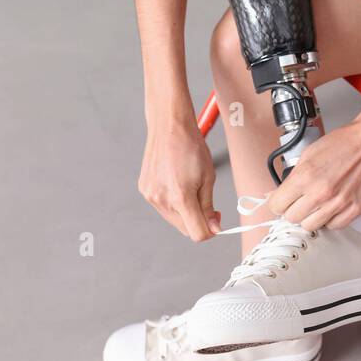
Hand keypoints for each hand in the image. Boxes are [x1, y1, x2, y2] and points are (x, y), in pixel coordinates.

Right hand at [138, 113, 220, 242]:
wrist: (169, 126)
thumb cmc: (191, 147)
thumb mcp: (208, 177)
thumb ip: (209, 207)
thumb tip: (213, 228)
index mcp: (181, 197)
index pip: (197, 233)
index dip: (210, 231)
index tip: (215, 221)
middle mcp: (162, 200)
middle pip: (185, 228)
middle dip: (198, 221)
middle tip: (207, 204)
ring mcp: (150, 195)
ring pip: (173, 219)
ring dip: (185, 212)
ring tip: (189, 187)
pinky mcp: (144, 190)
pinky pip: (162, 206)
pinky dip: (172, 202)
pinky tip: (176, 183)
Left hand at [265, 110, 360, 231]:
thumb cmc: (344, 142)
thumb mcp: (309, 152)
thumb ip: (294, 175)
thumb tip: (282, 192)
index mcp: (305, 177)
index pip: (276, 205)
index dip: (277, 202)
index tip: (281, 201)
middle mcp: (320, 193)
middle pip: (292, 218)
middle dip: (292, 209)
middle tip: (299, 201)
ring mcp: (338, 204)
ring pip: (311, 226)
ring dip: (311, 216)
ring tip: (317, 203)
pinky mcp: (354, 210)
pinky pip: (333, 226)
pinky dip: (330, 219)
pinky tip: (332, 205)